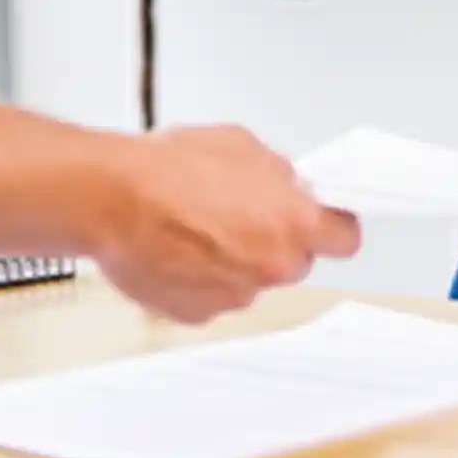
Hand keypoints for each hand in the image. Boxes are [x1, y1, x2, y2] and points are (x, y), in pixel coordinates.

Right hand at [90, 124, 359, 323]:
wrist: (112, 197)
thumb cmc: (169, 169)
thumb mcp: (241, 145)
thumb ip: (277, 174)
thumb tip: (286, 184)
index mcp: (293, 223)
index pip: (345, 239)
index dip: (331, 226)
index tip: (322, 221)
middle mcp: (270, 266)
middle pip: (294, 262)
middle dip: (275, 242)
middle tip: (243, 215)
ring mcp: (234, 295)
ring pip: (250, 280)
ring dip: (234, 260)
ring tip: (196, 226)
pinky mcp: (197, 313)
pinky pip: (211, 296)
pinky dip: (199, 278)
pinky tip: (177, 247)